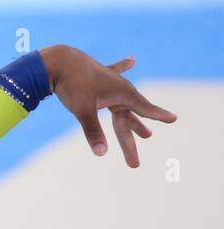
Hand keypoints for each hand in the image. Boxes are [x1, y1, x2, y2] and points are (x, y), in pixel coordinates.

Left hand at [39, 45, 176, 166]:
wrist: (59, 61)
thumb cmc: (72, 86)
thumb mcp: (83, 111)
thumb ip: (93, 132)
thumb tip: (102, 154)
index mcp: (122, 94)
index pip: (144, 109)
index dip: (158, 115)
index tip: (174, 119)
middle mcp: (120, 88)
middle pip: (128, 119)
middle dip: (132, 141)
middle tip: (134, 164)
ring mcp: (110, 81)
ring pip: (123, 106)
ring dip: (133, 121)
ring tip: (147, 134)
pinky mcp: (98, 76)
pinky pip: (114, 73)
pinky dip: (122, 67)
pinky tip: (132, 61)